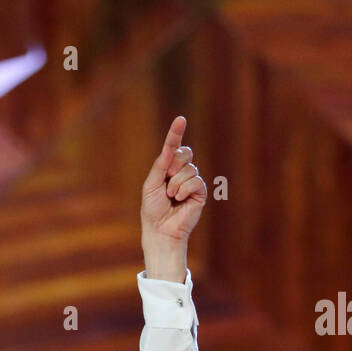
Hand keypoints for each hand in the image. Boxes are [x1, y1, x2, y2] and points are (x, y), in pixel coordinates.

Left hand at [140, 116, 206, 278]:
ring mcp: (192, 182)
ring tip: (171, 197)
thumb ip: (160, 165)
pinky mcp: (200, 192)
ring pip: (190, 168)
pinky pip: (196, 180)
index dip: (176, 133)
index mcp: (168, 169)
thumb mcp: (151, 184)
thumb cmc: (152, 210)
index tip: (180, 119)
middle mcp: (181, 172)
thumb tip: (169, 147)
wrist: (160, 230)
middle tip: (166, 181)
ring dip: (176, 183)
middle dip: (174, 165)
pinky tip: (179, 200)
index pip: (174, 147)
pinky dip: (185, 189)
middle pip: (185, 153)